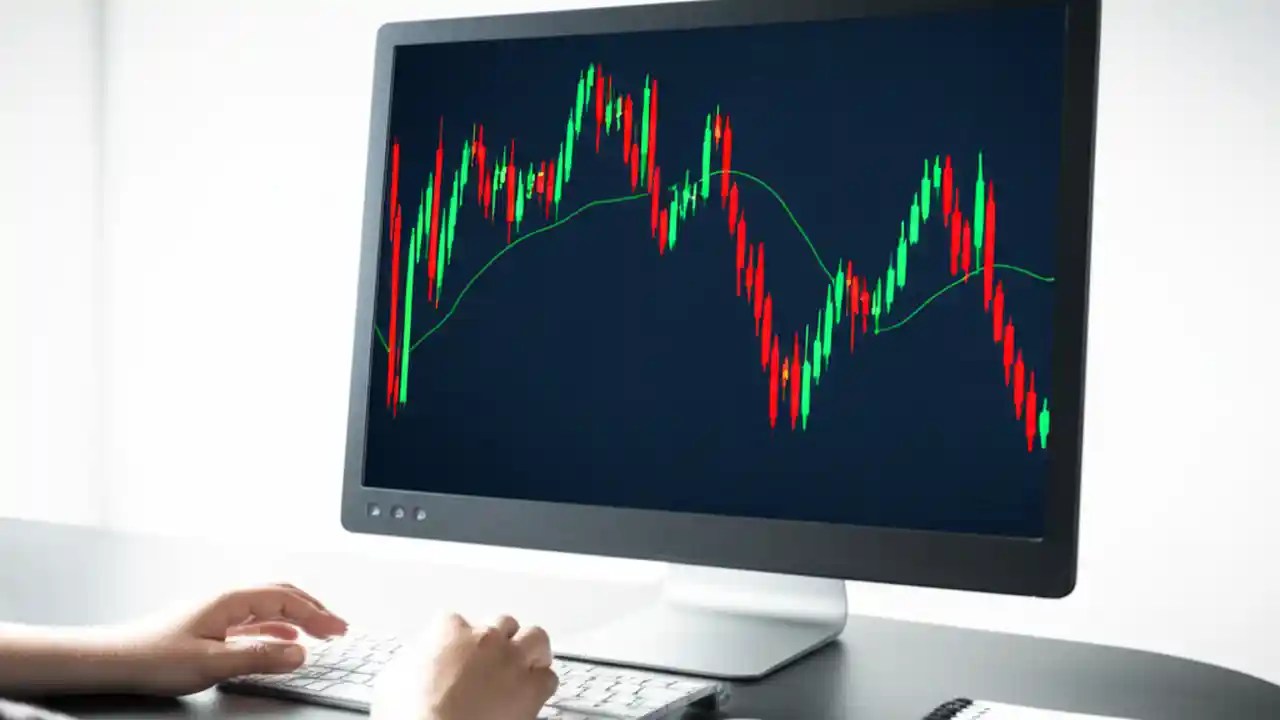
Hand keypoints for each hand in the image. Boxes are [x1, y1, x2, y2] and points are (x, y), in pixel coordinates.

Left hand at [109, 584, 347, 695]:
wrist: (112, 661)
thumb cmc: (154, 658)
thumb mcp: (212, 662)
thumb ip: (259, 658)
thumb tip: (300, 653)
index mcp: (231, 601)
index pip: (285, 600)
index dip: (316, 614)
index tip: (338, 630)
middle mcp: (228, 601)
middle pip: (282, 597)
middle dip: (313, 610)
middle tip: (338, 628)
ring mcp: (219, 613)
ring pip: (269, 609)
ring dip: (298, 620)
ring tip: (318, 634)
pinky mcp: (211, 628)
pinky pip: (255, 623)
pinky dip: (278, 630)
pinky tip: (283, 643)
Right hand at [372, 613, 557, 719]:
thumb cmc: (410, 714)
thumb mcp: (392, 680)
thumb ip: (410, 661)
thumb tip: (414, 663)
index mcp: (448, 630)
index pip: (454, 621)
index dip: (456, 638)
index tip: (456, 651)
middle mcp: (485, 638)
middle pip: (503, 623)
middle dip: (500, 638)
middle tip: (496, 656)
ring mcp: (512, 661)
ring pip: (536, 638)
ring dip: (531, 650)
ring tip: (527, 662)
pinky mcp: (532, 688)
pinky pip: (549, 678)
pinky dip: (542, 684)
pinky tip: (534, 692)